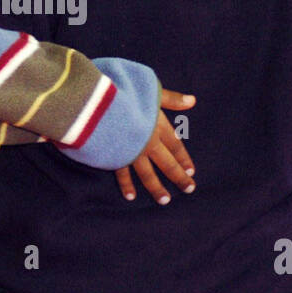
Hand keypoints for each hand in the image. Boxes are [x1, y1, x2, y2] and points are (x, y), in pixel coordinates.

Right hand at [115, 89, 195, 204]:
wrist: (99, 106)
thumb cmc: (125, 93)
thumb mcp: (151, 92)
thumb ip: (171, 99)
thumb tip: (193, 101)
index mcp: (157, 126)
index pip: (175, 145)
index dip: (183, 158)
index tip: (192, 171)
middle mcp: (148, 142)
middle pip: (167, 163)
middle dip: (178, 177)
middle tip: (189, 189)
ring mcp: (132, 152)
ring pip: (147, 174)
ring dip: (156, 188)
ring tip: (164, 201)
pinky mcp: (115, 156)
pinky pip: (122, 174)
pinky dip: (126, 185)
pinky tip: (131, 196)